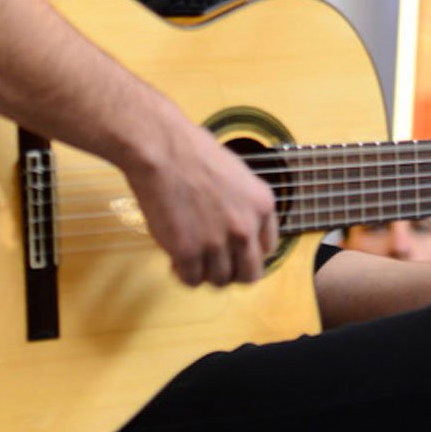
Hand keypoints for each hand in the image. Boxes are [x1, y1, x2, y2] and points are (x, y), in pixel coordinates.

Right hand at [126, 102, 276, 287]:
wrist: (162, 150)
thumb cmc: (192, 153)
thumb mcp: (238, 175)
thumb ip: (244, 205)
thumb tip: (238, 231)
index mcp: (262, 206)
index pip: (268, 249)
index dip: (248, 252)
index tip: (233, 250)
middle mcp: (246, 228)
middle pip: (249, 274)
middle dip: (231, 272)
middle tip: (214, 263)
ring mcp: (217, 243)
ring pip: (219, 280)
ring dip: (204, 272)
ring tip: (190, 256)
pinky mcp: (188, 252)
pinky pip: (191, 280)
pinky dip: (183, 273)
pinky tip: (176, 258)